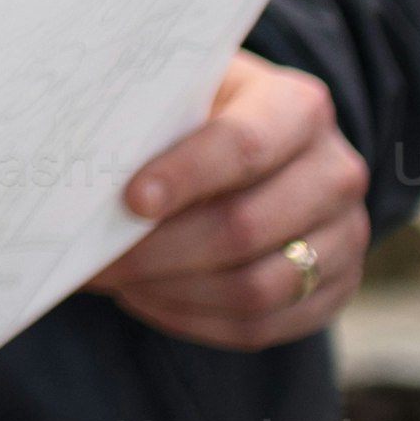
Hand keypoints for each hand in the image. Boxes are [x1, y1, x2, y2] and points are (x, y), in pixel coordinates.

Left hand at [92, 51, 366, 348]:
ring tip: (118, 278)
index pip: (244, 145)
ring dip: (171, 290)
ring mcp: (345, 236)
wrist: (259, 146)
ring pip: (254, 287)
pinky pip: (259, 325)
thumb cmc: (200, 114)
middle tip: (93, 258)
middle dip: (158, 250)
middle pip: (244, 227)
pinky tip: (147, 297)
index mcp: (298, 107)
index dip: (185, 176)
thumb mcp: (182, 94)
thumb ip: (148, 122)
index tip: (128, 201)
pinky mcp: (334, 289)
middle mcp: (336, 171)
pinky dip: (192, 319)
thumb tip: (75, 180)